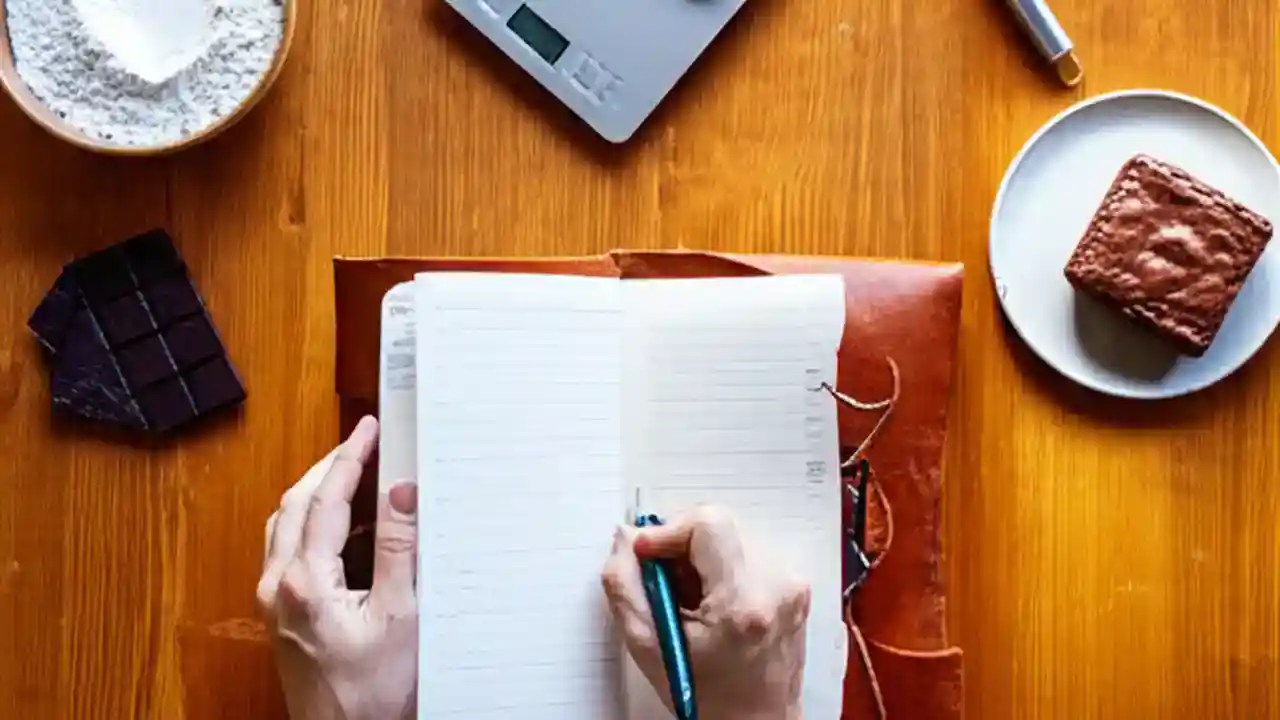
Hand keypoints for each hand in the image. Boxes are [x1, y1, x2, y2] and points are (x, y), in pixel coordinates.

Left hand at [256, 417, 418, 719]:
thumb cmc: (373, 693)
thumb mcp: (399, 616)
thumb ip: (397, 549)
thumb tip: (399, 492)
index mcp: (304, 581)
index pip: (326, 499)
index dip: (349, 457)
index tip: (368, 429)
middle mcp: (278, 587)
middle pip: (295, 504)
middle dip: (328, 467)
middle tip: (361, 445)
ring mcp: (273, 603)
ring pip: (285, 526)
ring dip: (316, 494)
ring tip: (353, 477)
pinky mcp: (280, 617)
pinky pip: (287, 551)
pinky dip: (312, 525)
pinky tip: (344, 530)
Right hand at [602, 506, 809, 719]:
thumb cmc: (706, 697)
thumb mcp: (648, 647)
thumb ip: (625, 586)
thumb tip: (626, 538)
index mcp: (743, 603)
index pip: (708, 524)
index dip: (668, 531)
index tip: (645, 553)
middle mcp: (777, 585)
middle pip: (720, 526)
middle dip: (683, 546)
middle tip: (667, 582)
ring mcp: (793, 584)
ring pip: (733, 535)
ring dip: (703, 556)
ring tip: (692, 598)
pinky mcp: (797, 585)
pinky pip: (750, 551)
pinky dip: (723, 566)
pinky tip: (714, 601)